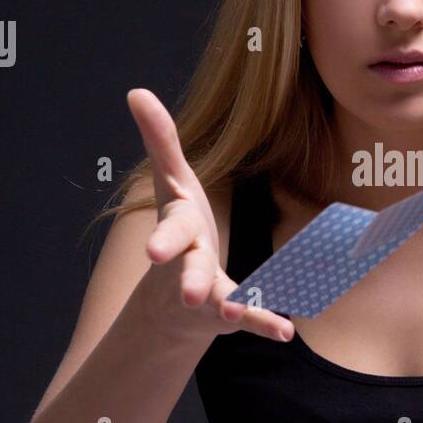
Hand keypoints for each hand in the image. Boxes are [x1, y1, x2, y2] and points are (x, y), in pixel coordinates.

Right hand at [127, 88, 294, 343]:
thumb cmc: (180, 229)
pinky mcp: (229, 312)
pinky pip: (249, 317)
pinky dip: (265, 323)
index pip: (172, 227)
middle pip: (188, 268)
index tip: (154, 253)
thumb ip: (161, 140)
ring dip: (228, 306)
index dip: (165, 239)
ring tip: (232, 313)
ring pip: (218, 299)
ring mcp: (208, 292)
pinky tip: (286, 331)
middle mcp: (187, 263)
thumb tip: (136, 91)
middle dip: (188, 278)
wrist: (171, 301)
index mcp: (178, 229)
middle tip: (189, 293)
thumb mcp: (172, 183)